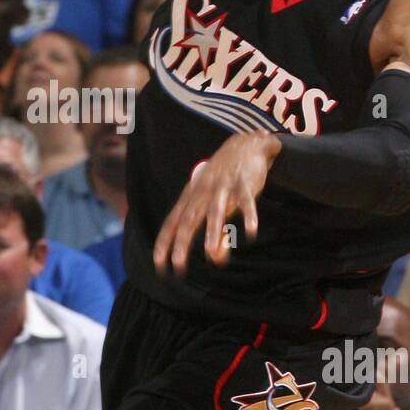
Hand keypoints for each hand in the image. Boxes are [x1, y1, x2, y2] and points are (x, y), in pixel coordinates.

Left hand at [153, 131, 280, 275]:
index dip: (165, 242)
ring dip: (213, 232)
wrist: (244, 145)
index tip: (158, 264)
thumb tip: (216, 260)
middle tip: (178, 264)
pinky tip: (251, 232)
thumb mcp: (216, 205)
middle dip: (183, 243)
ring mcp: (223, 187)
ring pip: (216, 211)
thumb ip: (217, 234)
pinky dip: (249, 216)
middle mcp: (203, 193)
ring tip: (211, 254)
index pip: (173, 222)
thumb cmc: (224, 182)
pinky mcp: (244, 184)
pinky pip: (246, 201)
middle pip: (190, 220)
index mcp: (191, 198)